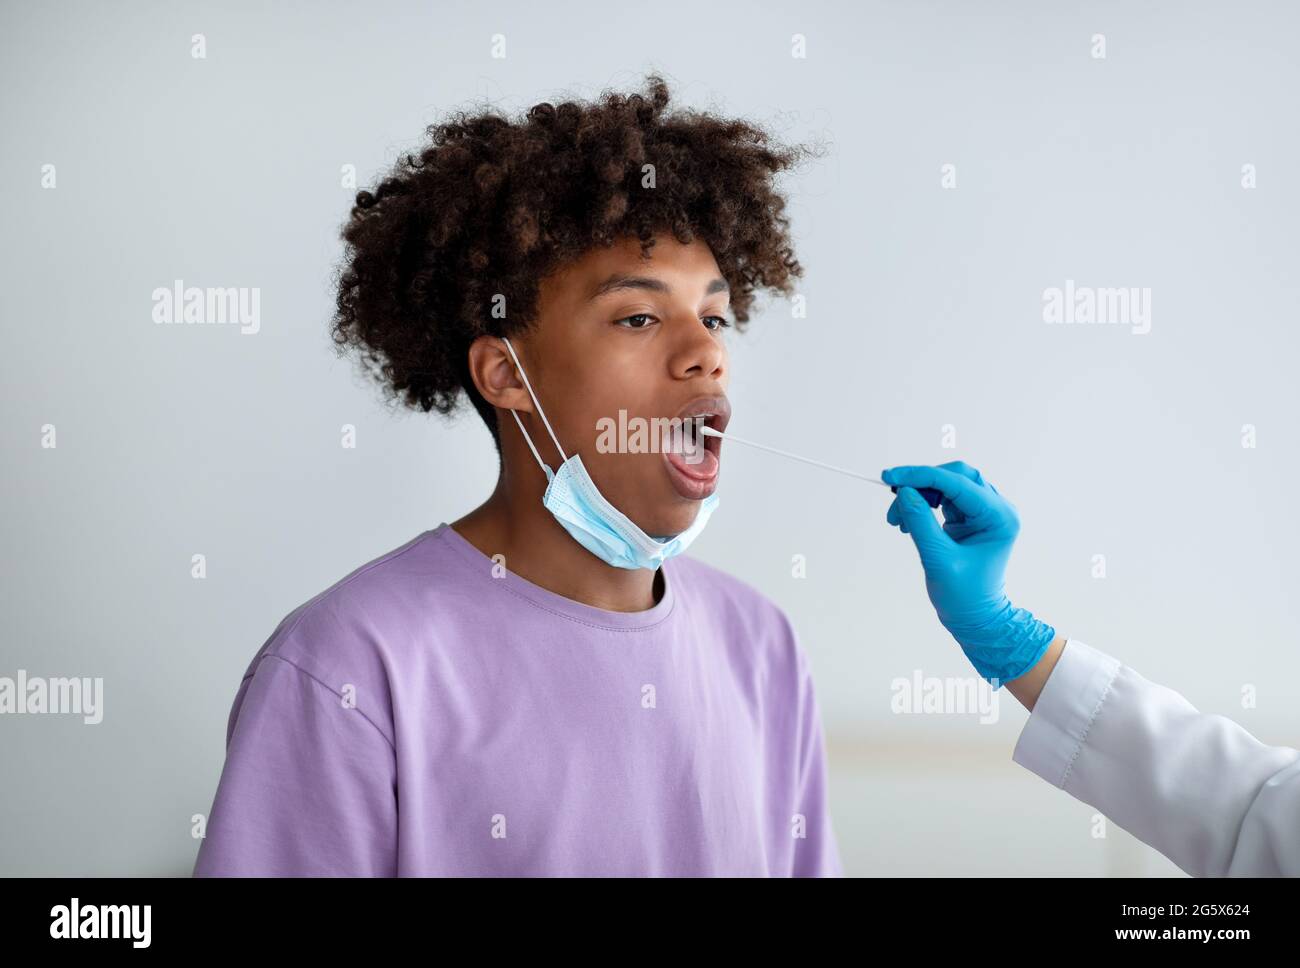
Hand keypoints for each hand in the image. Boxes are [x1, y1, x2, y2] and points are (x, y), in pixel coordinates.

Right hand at [882, 461, 1054, 685]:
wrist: (975, 618)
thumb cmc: (964, 595)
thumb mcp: (938, 558)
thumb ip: (920, 522)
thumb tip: (903, 491)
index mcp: (999, 517)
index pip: (957, 483)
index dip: (921, 476)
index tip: (890, 477)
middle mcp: (996, 509)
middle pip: (955, 476)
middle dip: (921, 483)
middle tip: (893, 496)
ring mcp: (984, 511)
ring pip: (947, 484)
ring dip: (919, 495)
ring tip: (897, 520)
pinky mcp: (970, 517)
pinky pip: (944, 498)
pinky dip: (923, 504)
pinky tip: (907, 522)